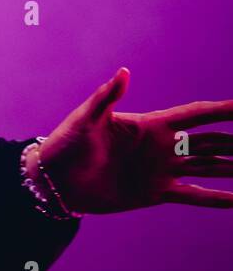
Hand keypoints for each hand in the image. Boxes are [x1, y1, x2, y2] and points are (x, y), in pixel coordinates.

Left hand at [34, 67, 232, 213]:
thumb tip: (126, 72)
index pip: (197, 115)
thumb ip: (107, 97)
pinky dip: (218, 198)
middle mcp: (163, 146)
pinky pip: (194, 194)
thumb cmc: (66, 143)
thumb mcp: (86, 119)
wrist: (55, 179)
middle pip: (213, 142)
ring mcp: (162, 170)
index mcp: (150, 124)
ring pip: (211, 167)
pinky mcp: (156, 192)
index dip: (224, 110)